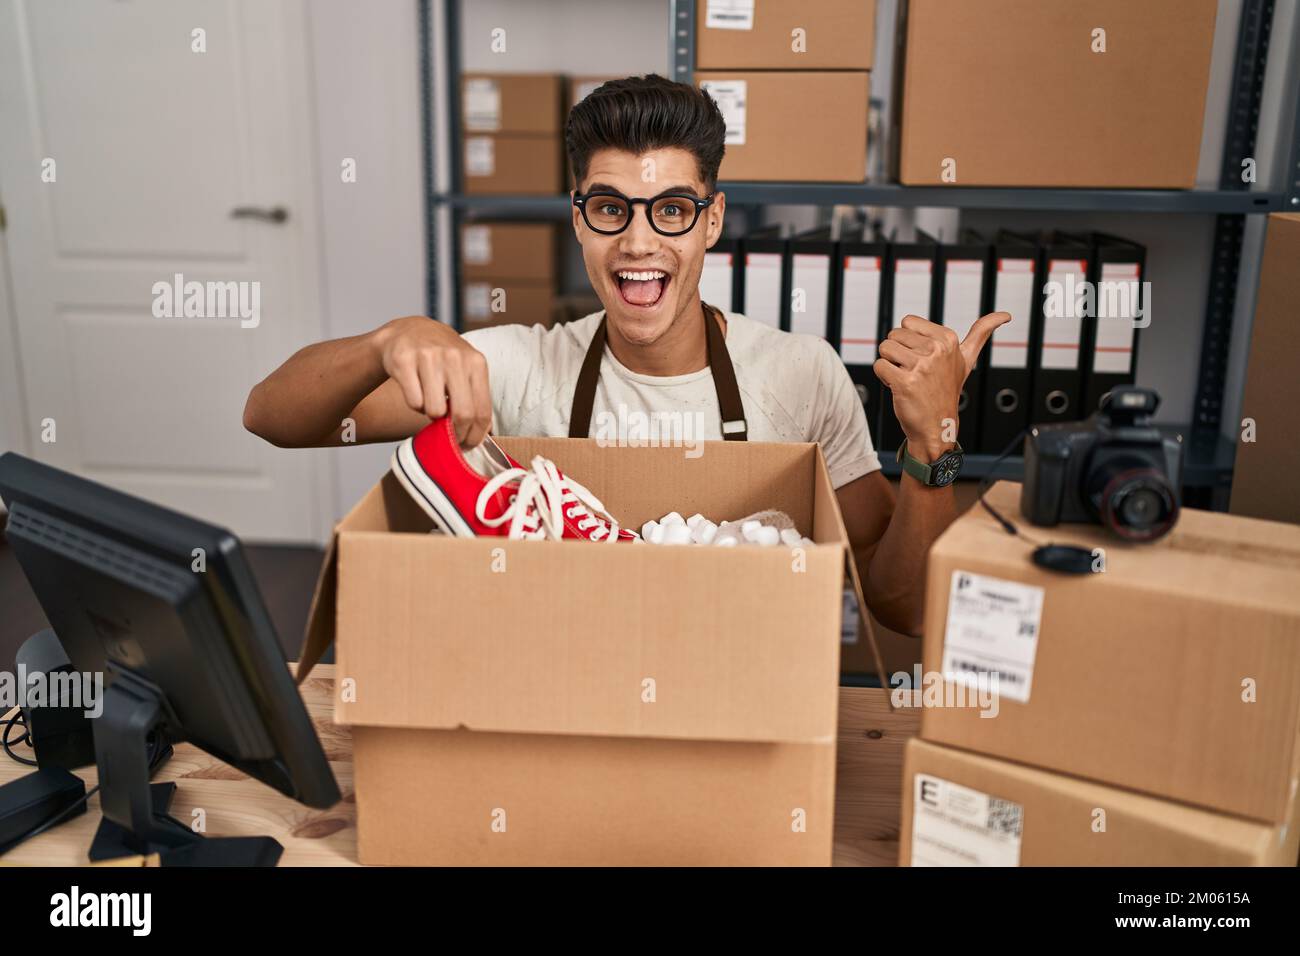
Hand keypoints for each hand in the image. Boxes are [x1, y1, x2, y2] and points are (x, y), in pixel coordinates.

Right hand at [373, 315, 492, 446]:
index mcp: (476, 362)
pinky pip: (414, 401)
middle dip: (456, 434)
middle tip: (450, 438)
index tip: (468, 444)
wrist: (409, 331)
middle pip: (462, 414)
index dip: (475, 435)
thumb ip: (477, 397)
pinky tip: (417, 390)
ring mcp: (428, 357)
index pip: (482, 410)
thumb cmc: (443, 357)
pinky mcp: (404, 360)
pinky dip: (415, 404)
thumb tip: (485, 432)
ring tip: (431, 400)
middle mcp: (454, 357)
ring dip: (432, 415)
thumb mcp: (467, 369)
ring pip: (434, 411)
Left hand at [874, 312, 1011, 461]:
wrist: (938, 426)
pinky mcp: (906, 382)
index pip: (907, 322)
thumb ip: (981, 333)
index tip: (923, 357)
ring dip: (890, 365)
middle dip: (898, 353)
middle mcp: (936, 350)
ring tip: (907, 378)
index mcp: (948, 339)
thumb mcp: (967, 359)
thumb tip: (1006, 315)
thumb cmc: (948, 390)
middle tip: (914, 372)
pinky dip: (883, 377)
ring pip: (884, 349)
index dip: (909, 340)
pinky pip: (880, 366)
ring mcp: (922, 367)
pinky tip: (899, 387)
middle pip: (893, 335)